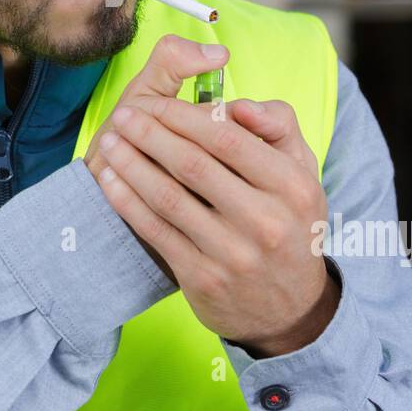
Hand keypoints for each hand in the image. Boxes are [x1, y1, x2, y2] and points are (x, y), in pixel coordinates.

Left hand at [94, 93, 339, 356]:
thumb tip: (237, 104)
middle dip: (149, 134)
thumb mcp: (303, 171)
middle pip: (193, 165)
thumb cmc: (290, 222)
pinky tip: (110, 180)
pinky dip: (128, 202)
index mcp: (292, 186)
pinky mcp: (202, 278)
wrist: (291, 308)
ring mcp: (232, 253)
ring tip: (109, 141)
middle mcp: (265, 221)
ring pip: (168, 197)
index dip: (183, 116)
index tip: (154, 102)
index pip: (227, 138)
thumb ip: (277, 124)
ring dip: (131, 164)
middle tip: (122, 115)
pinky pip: (156, 231)